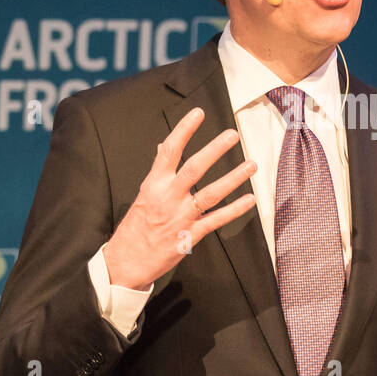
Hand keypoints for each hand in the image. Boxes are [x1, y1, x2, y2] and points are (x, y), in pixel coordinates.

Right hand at [103, 106, 256, 289]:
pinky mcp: (189, 236)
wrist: (125, 262)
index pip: (168, 151)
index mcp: (153, 184)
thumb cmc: (135, 227)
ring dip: (233, 178)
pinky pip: (216, 219)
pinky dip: (235, 209)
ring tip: (251, 164)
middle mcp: (167, 198)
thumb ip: (158, 172)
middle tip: (233, 134)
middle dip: (215, 150)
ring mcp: (180, 217)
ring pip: (210, 193)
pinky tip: (250, 199)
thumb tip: (161, 148)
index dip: (184, 130)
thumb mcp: (143, 195)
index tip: (198, 113)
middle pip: (194, 168)